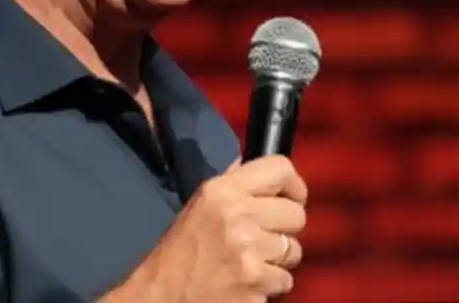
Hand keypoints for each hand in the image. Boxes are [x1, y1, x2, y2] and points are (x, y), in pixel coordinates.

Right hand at [103, 155, 306, 302]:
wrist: (162, 296)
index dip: (293, 185)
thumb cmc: (180, 251)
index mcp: (222, 191)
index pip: (280, 168)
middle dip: (285, 228)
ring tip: (252, 261)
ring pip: (294, 250)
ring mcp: (249, 252)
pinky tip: (248, 282)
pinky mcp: (255, 284)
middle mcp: (238, 216)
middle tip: (265, 236)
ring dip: (278, 259)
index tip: (291, 198)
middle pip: (296, 214)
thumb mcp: (199, 204)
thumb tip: (258, 168)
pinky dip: (271, 285)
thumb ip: (231, 183)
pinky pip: (285, 280)